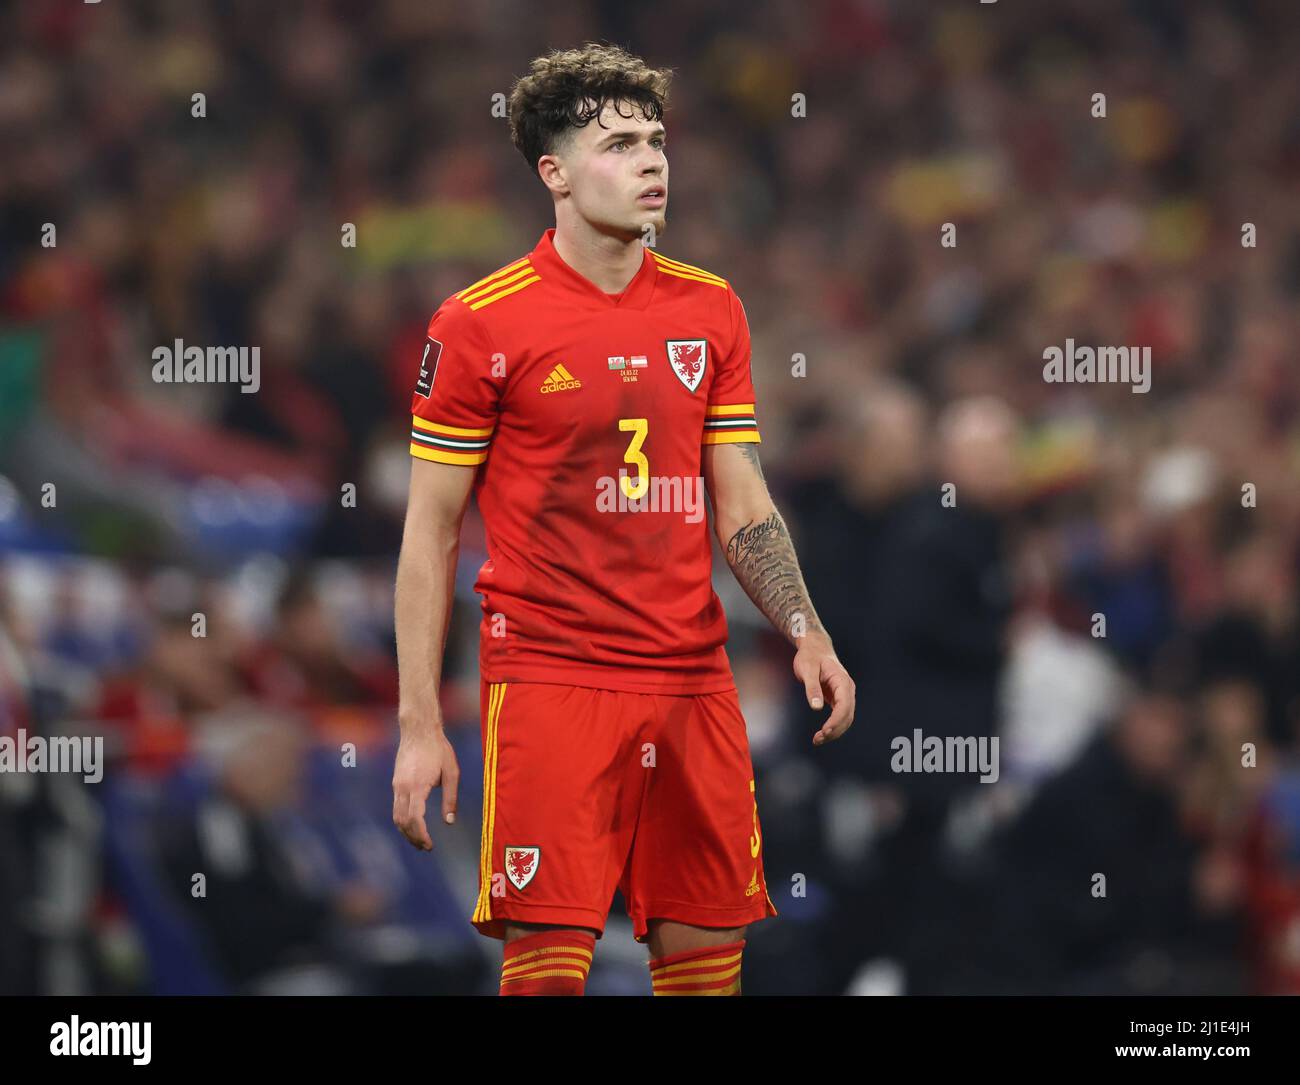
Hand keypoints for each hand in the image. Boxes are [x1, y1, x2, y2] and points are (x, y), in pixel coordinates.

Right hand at [392, 726, 458, 849]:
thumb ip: (450, 798)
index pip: (415, 819)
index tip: (430, 845)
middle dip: (413, 838)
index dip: (421, 836)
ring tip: (419, 840)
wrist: (419, 730)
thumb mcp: (452, 773)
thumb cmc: (439, 749)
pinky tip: (413, 824)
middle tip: (426, 847)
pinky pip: (396, 807)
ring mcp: (397, 785)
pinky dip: (403, 820)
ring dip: (406, 831)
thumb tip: (449, 822)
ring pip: (396, 816)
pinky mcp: (396, 782)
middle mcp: (403, 788)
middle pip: (403, 821)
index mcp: (417, 786)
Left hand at [793, 636, 855, 745]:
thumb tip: (816, 708)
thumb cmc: (810, 656)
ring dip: (835, 731)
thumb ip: (812, 688)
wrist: (814, 647)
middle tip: (817, 739)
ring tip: (817, 740)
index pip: (844, 705)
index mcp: (842, 681)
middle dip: (835, 730)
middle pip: (847, 715)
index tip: (825, 731)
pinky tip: (822, 734)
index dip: (836, 720)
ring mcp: (844, 694)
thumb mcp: (807, 669)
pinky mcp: (838, 698)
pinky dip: (833, 726)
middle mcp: (847, 689)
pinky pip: (840, 716)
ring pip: (845, 718)